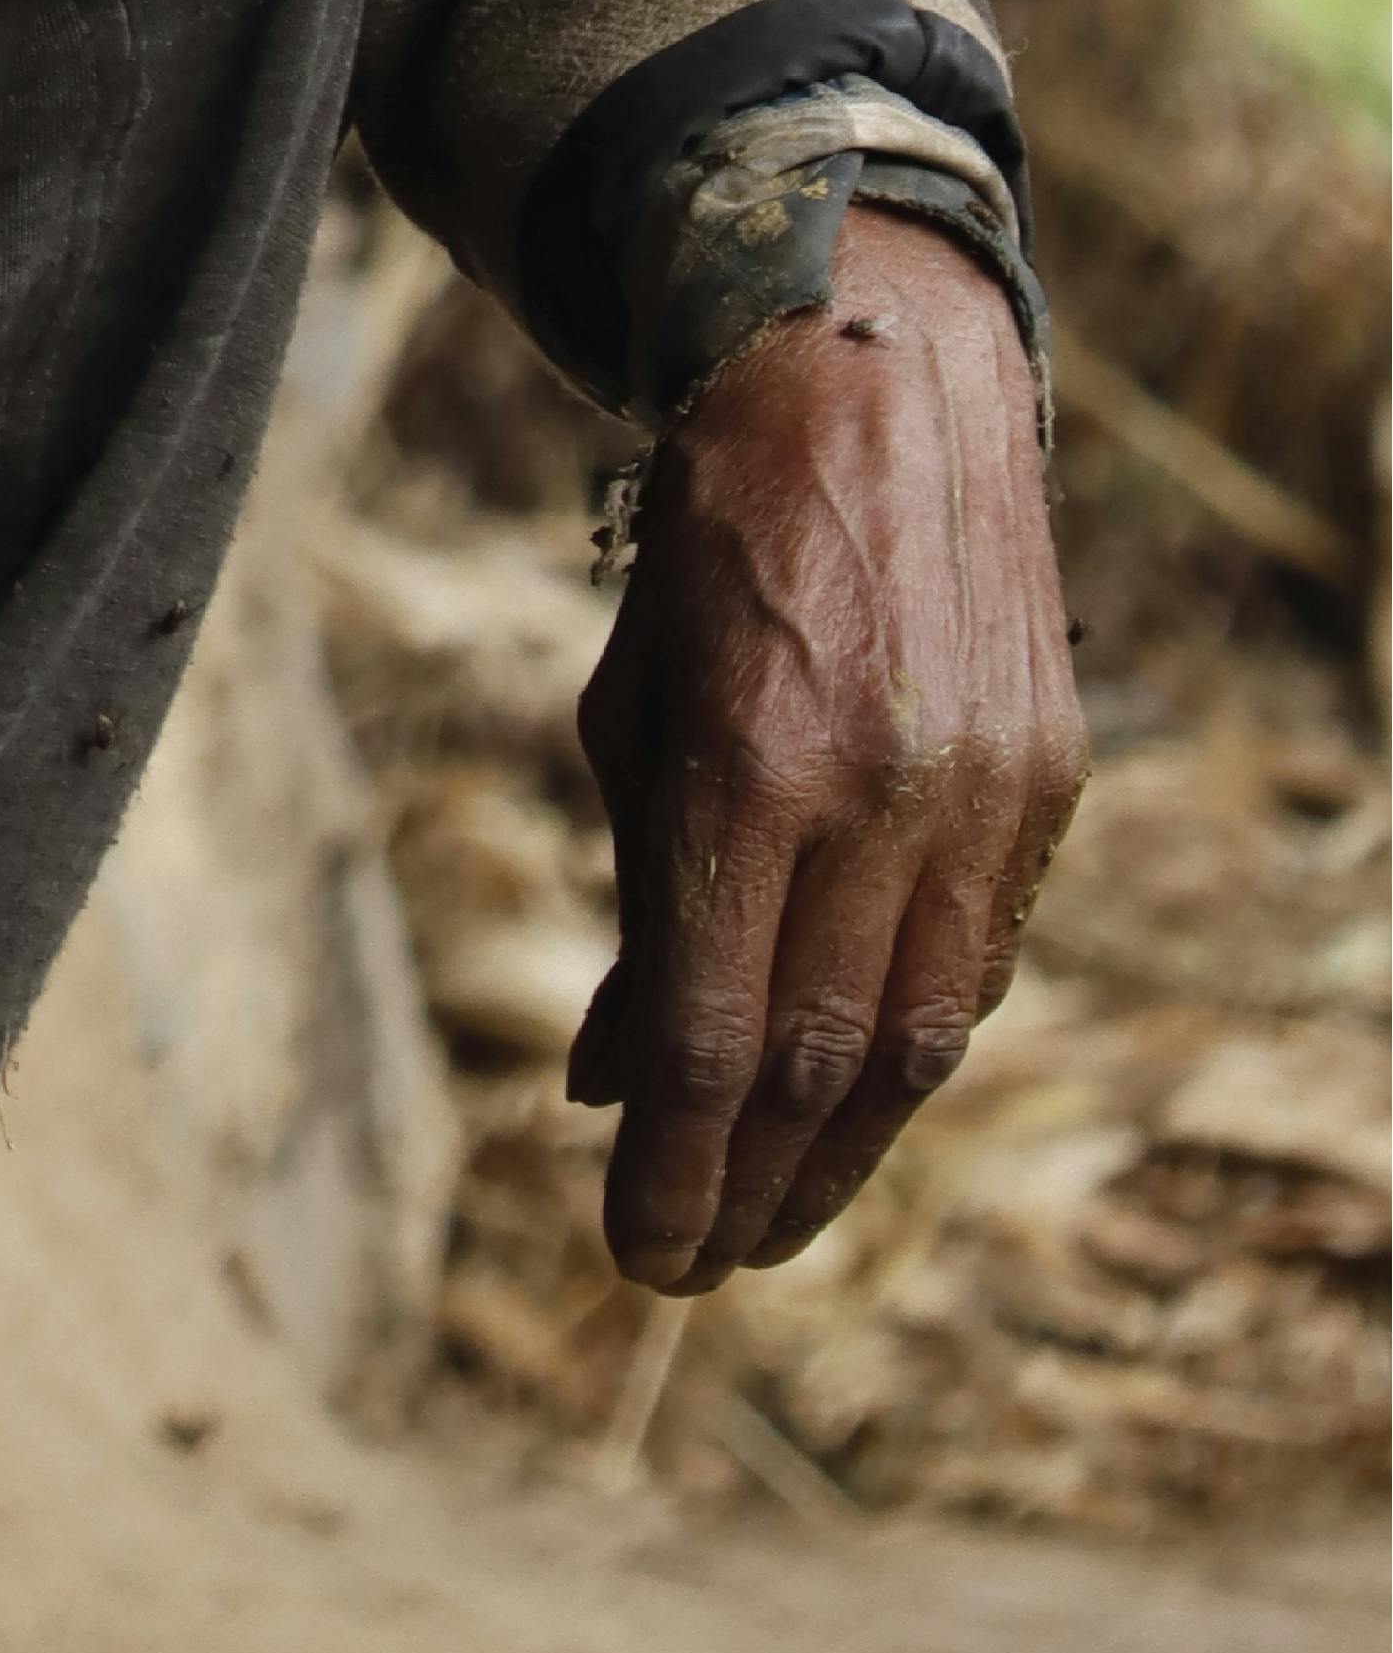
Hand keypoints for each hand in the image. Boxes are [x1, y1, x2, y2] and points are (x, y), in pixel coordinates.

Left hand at [568, 207, 1087, 1288]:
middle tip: (695, 1262)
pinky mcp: (1046, 783)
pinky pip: (978, 955)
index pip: (709, 1031)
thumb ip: (631, 893)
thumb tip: (607, 1077)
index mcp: (749, 771)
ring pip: (921, 1036)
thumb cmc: (707, 546)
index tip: (637, 1252)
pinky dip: (914, 1046)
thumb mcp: (626, 706)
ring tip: (768, 1219)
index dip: (672, 1163)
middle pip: (817, 1060)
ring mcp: (982, 794)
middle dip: (750, 1185)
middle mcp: (879, 796)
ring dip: (839, 1150)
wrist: (867, 390)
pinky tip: (855, 1101)